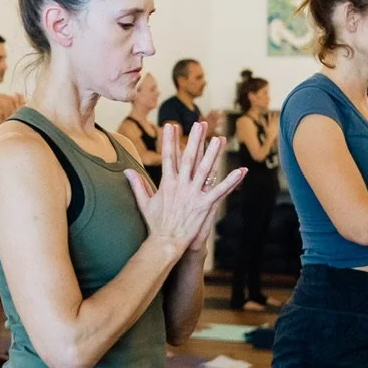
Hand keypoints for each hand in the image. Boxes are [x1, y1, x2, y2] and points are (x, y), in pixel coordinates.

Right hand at [130, 123, 244, 255]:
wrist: (166, 242)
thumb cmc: (156, 224)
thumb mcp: (145, 203)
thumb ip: (137, 185)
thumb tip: (127, 171)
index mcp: (167, 183)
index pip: (168, 156)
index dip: (169, 140)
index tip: (170, 125)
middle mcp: (180, 185)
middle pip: (188, 158)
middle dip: (194, 140)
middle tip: (199, 124)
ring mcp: (193, 194)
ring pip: (205, 170)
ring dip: (213, 154)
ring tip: (219, 139)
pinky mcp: (204, 205)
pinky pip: (220, 191)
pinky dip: (231, 181)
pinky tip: (241, 171)